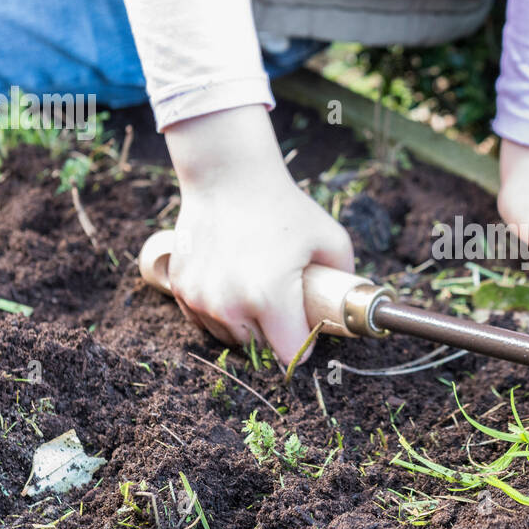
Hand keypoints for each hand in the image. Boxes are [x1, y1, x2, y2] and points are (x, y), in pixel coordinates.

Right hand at [163, 105, 354, 362]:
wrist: (226, 175)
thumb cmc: (282, 206)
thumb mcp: (331, 238)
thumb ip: (345, 276)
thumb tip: (348, 302)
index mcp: (270, 298)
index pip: (290, 353)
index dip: (304, 345)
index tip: (307, 332)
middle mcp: (230, 305)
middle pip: (259, 348)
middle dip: (274, 334)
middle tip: (284, 305)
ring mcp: (200, 299)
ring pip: (230, 337)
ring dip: (245, 325)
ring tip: (256, 291)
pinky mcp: (180, 289)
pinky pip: (204, 319)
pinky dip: (218, 311)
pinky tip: (231, 284)